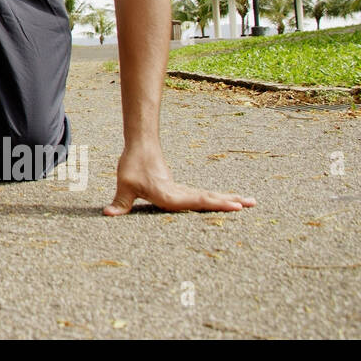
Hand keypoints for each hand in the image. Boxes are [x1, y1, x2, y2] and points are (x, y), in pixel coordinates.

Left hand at [103, 144, 256, 215]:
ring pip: (208, 196)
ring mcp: (181, 190)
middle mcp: (179, 193)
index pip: (195, 201)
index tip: (234, 205)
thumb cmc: (133, 165)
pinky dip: (217, 199)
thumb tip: (108, 214)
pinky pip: (202, 196)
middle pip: (207, 198)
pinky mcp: (181, 189)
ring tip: (250, 202)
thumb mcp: (125, 185)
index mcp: (169, 195)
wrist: (140, 146)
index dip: (215, 204)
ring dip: (228, 199)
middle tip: (252, 204)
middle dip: (229, 202)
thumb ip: (121, 202)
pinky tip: (228, 202)